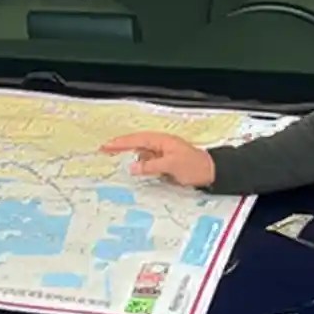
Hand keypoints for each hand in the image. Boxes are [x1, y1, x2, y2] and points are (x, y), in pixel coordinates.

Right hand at [99, 132, 215, 187]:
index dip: (120, 143)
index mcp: (161, 141)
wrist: (210, 172)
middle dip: (120, 146)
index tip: (106, 146)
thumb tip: (132, 167)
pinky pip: (147, 162)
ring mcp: (161, 153)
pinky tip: (132, 170)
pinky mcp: (163, 163)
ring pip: (140, 154)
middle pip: (135, 144)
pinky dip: (139, 165)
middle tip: (103, 150)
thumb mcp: (171, 165)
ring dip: (128, 156)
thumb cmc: (194, 166)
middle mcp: (159, 145)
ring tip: (112, 158)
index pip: (136, 140)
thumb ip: (150, 166)